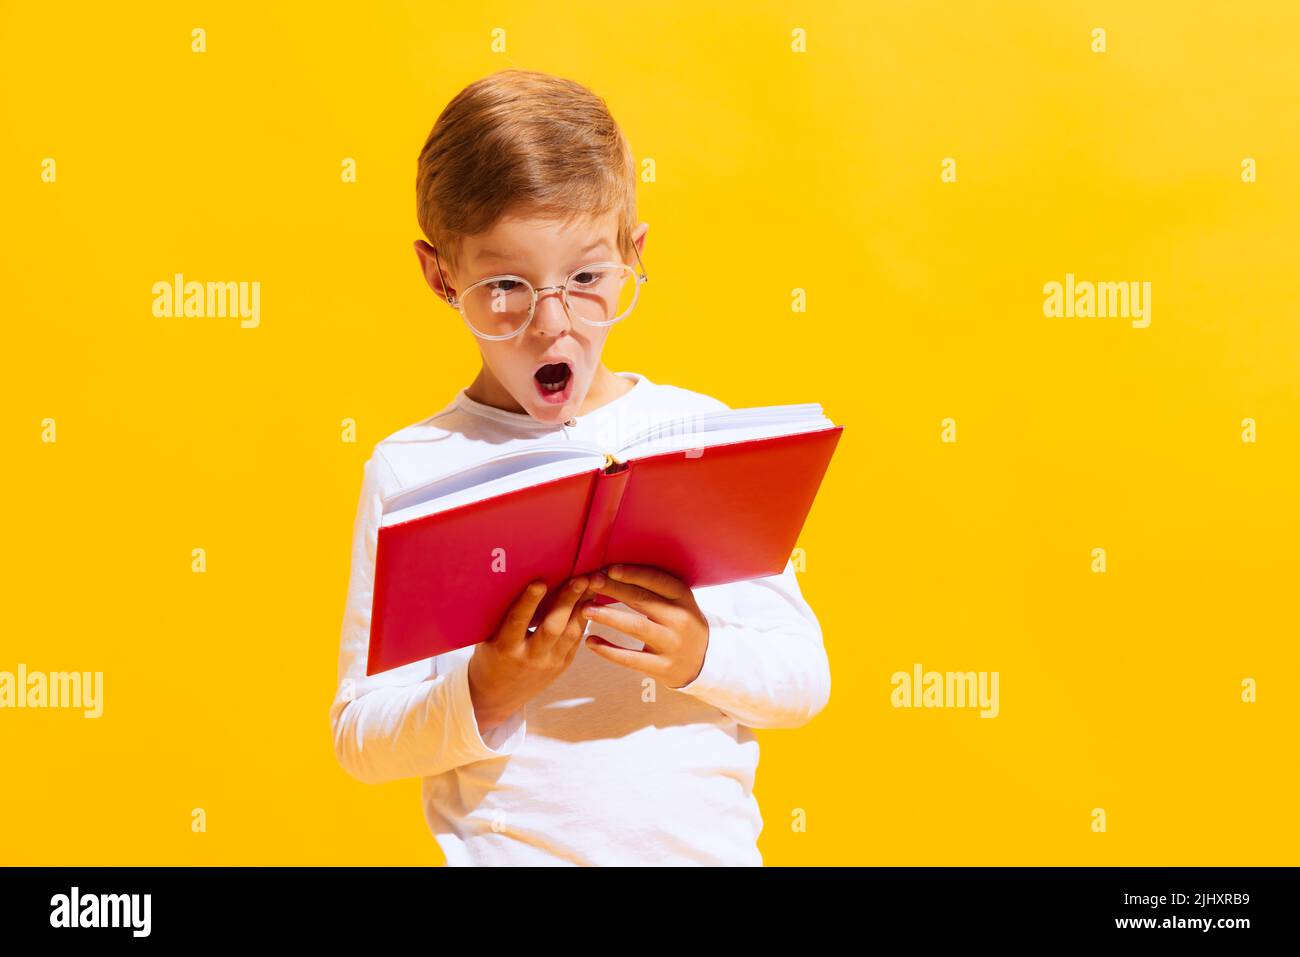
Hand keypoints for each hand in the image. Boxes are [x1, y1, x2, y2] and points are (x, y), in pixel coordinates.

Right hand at [468, 576, 594, 733]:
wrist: (497, 696)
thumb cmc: (490, 657)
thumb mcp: (489, 638)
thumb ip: (503, 617)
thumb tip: (516, 580)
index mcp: (505, 648)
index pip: (518, 622)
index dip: (528, 602)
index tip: (539, 582)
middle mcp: (529, 657)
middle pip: (552, 627)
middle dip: (567, 601)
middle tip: (580, 578)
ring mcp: (549, 664)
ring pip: (570, 634)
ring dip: (582, 608)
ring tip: (592, 584)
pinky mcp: (562, 666)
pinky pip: (576, 640)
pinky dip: (583, 619)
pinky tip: (590, 600)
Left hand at [581, 564, 709, 689]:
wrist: (704, 662)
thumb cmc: (681, 625)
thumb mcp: (678, 603)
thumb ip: (654, 590)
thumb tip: (614, 571)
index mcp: (684, 598)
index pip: (657, 581)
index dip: (633, 574)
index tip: (609, 569)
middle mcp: (680, 619)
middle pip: (642, 600)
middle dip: (614, 589)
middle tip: (591, 582)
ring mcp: (672, 644)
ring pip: (636, 627)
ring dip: (608, 617)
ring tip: (586, 610)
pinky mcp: (662, 666)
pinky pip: (631, 658)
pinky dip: (608, 650)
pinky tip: (590, 642)